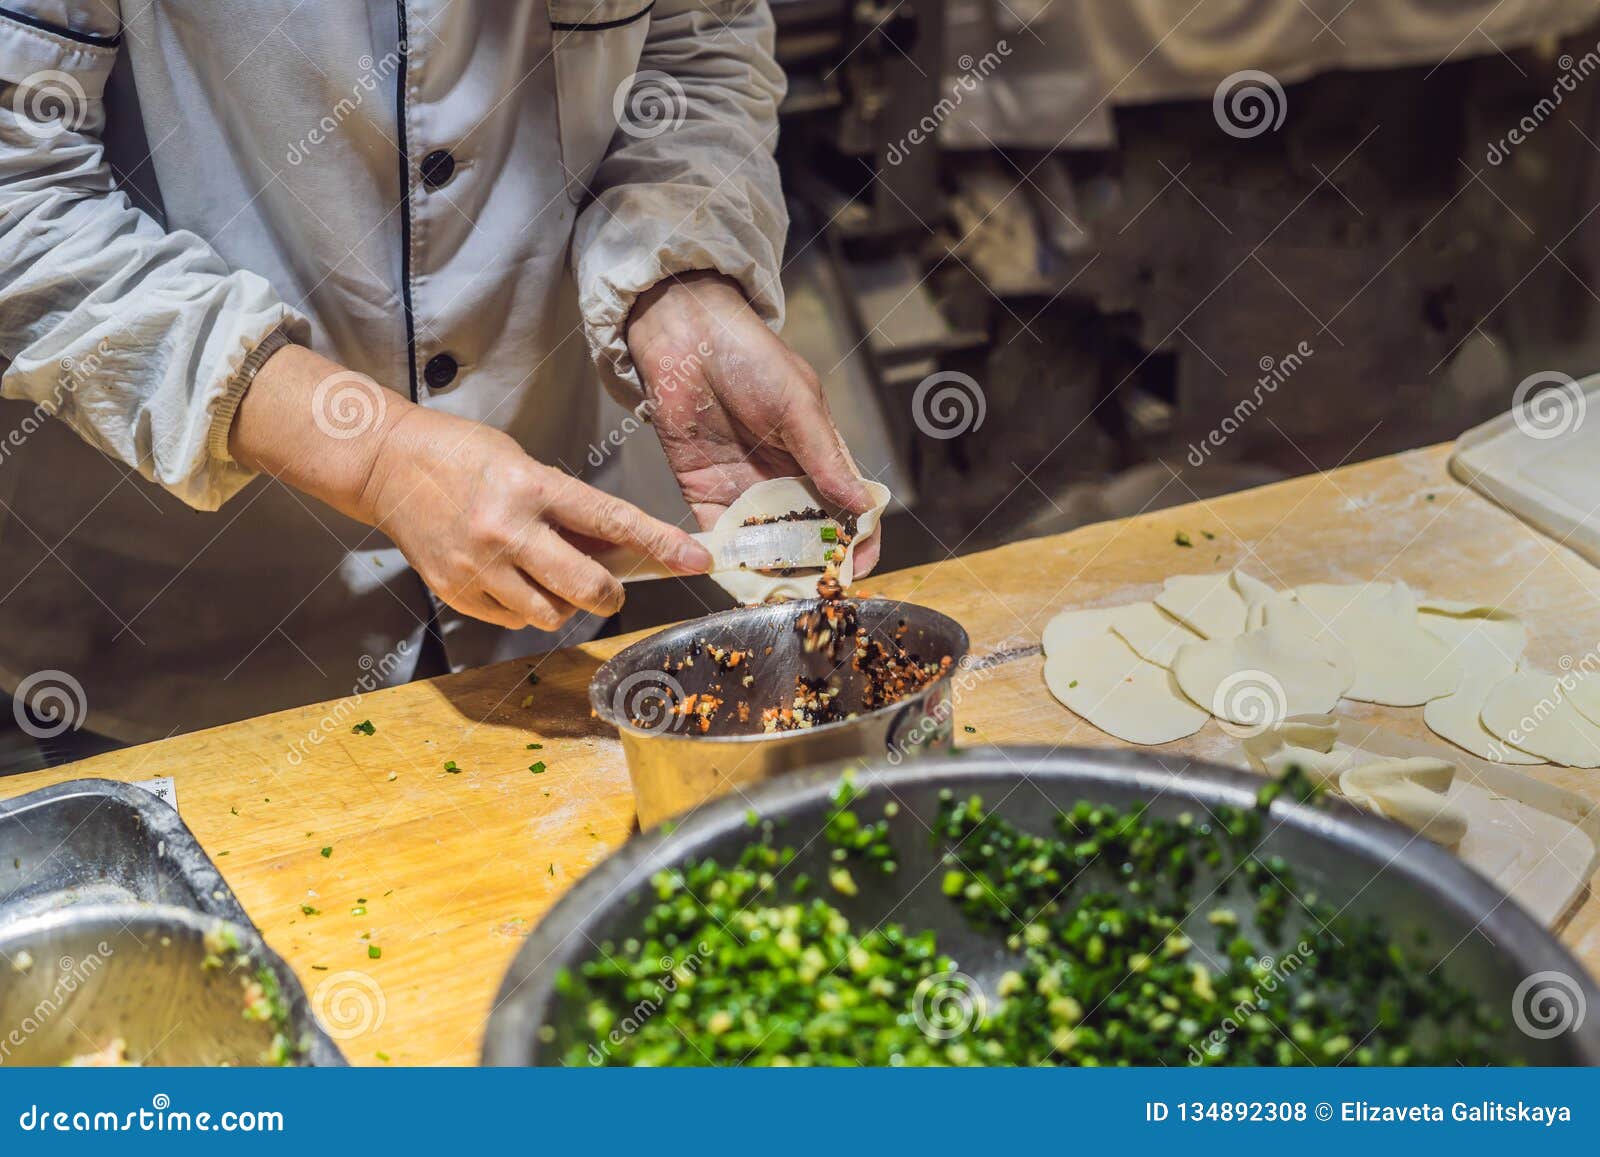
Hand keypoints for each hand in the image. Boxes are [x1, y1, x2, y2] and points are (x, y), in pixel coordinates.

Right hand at [231, 345, 709, 630]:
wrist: (386, 463)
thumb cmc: (462, 454)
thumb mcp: (524, 464)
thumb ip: (565, 509)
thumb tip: (611, 550)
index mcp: (532, 487)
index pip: (612, 522)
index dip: (661, 545)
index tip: (697, 560)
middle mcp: (508, 530)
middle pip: (586, 587)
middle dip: (610, 595)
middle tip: (610, 590)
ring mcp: (479, 566)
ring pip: (551, 615)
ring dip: (564, 606)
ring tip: (547, 577)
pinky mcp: (455, 591)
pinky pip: (512, 620)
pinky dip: (524, 609)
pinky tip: (511, 580)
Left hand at [626, 271, 880, 574]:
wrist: (685, 337)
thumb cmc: (751, 357)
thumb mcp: (799, 405)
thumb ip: (826, 458)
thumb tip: (863, 505)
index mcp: (819, 456)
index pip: (850, 509)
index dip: (858, 542)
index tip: (856, 571)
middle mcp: (785, 480)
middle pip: (808, 538)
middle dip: (814, 569)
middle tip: (814, 598)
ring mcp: (745, 491)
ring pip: (766, 545)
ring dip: (772, 573)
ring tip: (777, 600)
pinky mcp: (704, 494)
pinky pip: (720, 538)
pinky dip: (728, 562)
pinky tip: (736, 582)